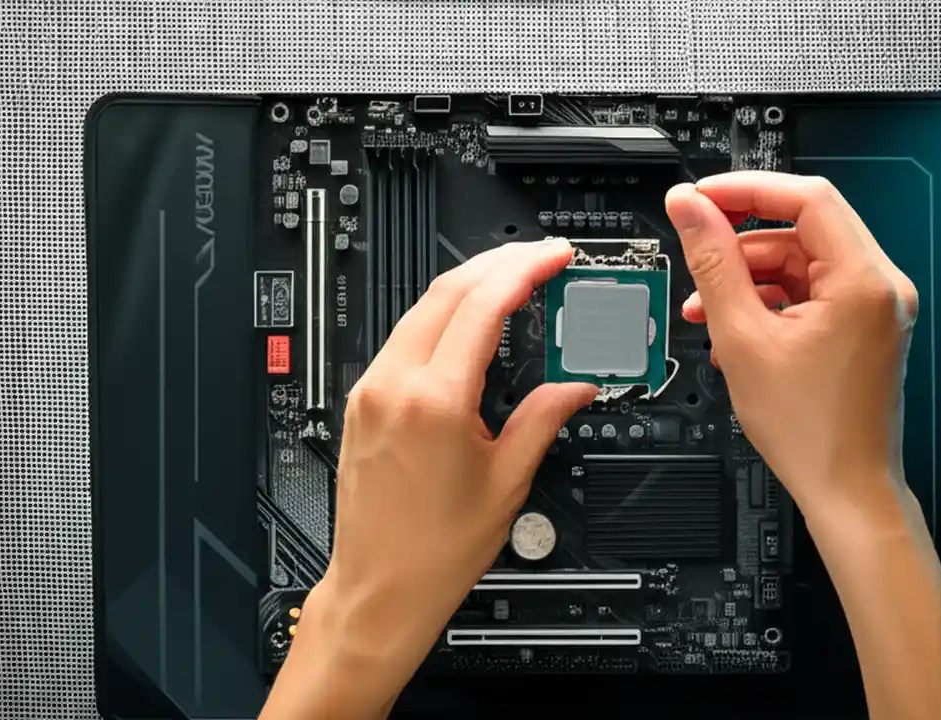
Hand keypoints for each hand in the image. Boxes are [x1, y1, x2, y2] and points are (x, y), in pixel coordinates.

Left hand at [273, 239, 595, 712]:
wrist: (380, 588)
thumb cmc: (434, 551)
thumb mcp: (507, 482)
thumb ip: (544, 418)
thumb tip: (576, 386)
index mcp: (435, 402)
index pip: (482, 305)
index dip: (524, 269)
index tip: (553, 256)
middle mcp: (394, 386)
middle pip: (446, 290)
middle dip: (498, 262)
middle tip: (541, 257)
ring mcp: (372, 390)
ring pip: (420, 307)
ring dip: (469, 283)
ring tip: (514, 280)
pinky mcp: (363, 401)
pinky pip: (404, 336)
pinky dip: (442, 315)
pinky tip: (471, 320)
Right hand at [665, 172, 917, 509]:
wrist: (846, 491)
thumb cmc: (812, 432)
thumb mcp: (742, 337)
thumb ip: (713, 263)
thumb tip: (691, 209)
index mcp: (864, 280)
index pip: (807, 196)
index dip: (748, 189)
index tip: (703, 198)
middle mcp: (881, 286)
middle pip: (803, 230)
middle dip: (741, 245)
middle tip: (695, 254)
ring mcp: (877, 308)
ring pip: (803, 264)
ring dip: (750, 280)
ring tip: (706, 312)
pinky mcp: (866, 328)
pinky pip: (812, 293)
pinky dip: (771, 304)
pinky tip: (735, 331)